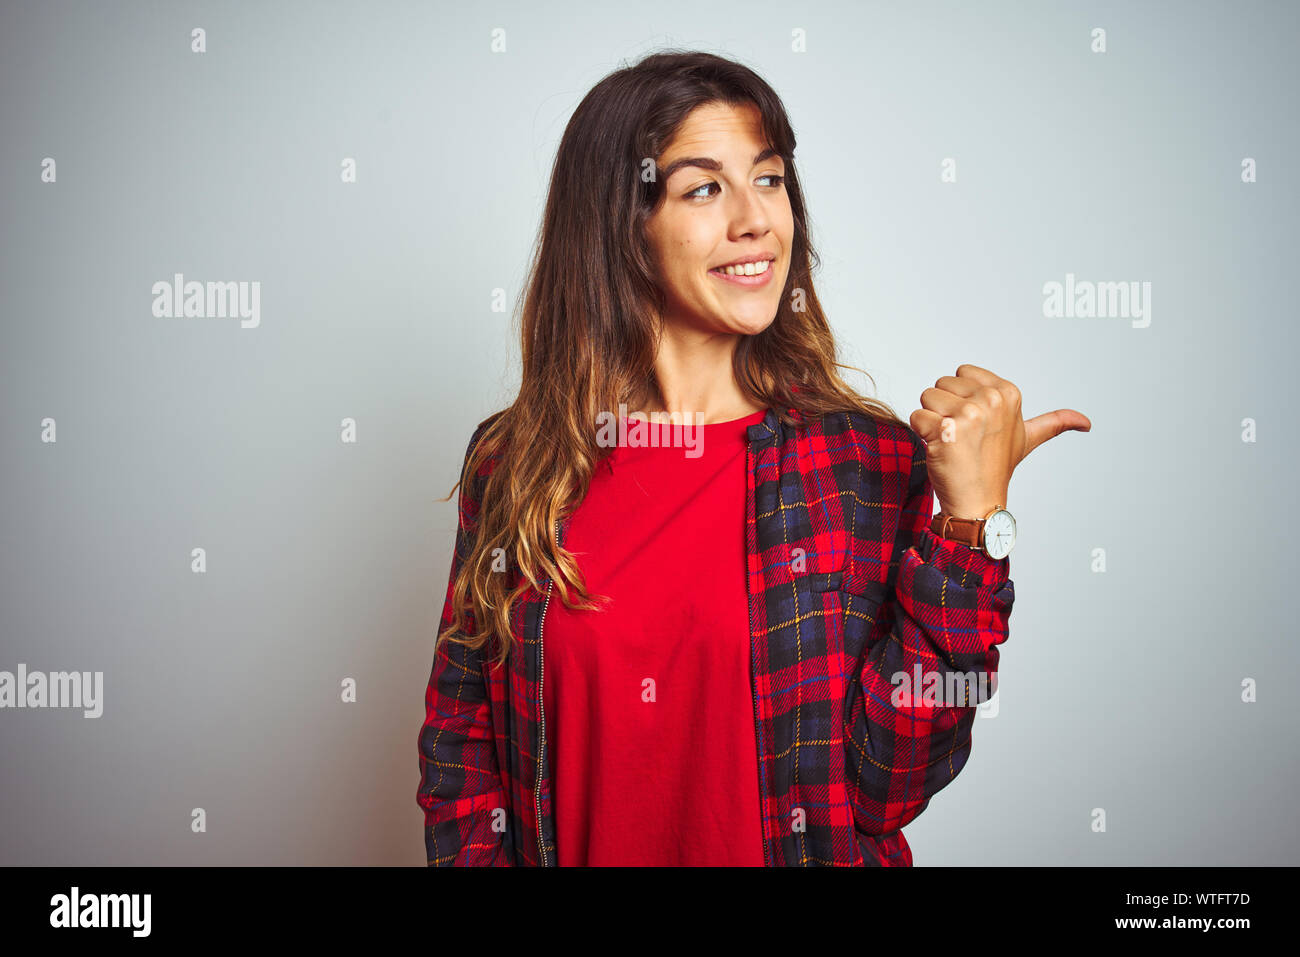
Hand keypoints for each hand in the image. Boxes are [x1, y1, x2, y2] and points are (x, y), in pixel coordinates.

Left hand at [909, 364, 1090, 518]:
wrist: (978, 501)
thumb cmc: (995, 468)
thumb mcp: (1028, 439)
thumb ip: (1054, 424)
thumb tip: (1086, 423)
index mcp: (1007, 393)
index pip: (961, 373)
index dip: (960, 398)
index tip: (974, 424)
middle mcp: (991, 400)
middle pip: (941, 384)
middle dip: (944, 409)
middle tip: (961, 436)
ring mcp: (969, 415)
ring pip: (927, 398)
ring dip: (931, 421)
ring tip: (951, 443)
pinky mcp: (945, 430)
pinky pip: (916, 417)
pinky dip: (921, 435)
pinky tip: (939, 450)